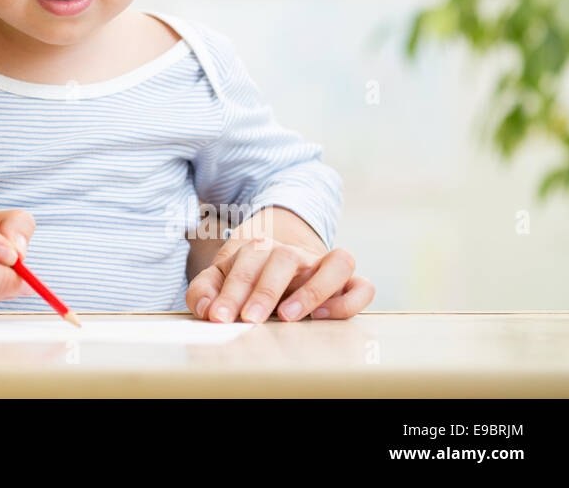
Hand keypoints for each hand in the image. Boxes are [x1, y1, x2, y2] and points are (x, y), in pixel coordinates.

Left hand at [186, 230, 373, 322]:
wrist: (278, 254)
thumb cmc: (247, 275)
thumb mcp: (220, 277)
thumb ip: (205, 290)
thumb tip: (206, 308)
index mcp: (260, 248)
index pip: (245, 262)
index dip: (231, 290)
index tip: (220, 316)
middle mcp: (295, 253)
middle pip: (284, 258)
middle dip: (264, 290)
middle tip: (249, 319)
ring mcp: (324, 267)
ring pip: (336, 262)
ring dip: (313, 289)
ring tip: (288, 316)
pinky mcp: (348, 284)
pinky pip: (363, 285)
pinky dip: (349, 301)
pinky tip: (323, 317)